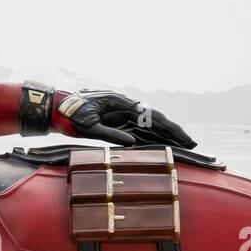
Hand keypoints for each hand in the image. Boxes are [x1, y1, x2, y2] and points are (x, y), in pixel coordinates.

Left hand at [58, 90, 196, 148]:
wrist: (58, 108)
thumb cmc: (72, 115)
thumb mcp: (90, 126)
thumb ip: (111, 134)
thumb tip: (133, 143)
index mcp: (123, 104)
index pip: (153, 117)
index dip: (170, 128)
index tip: (185, 137)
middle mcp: (126, 108)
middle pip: (155, 121)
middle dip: (174, 132)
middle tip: (192, 143)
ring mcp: (122, 115)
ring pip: (149, 126)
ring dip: (165, 136)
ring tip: (183, 145)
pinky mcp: (116, 122)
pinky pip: (137, 130)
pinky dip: (150, 138)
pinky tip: (161, 145)